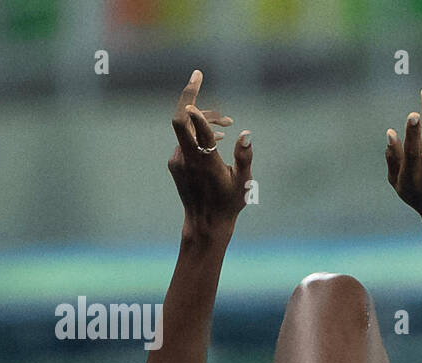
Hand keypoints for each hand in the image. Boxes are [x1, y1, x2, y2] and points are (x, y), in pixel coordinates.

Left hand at [168, 69, 252, 238]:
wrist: (205, 224)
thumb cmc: (229, 204)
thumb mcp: (243, 183)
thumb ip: (244, 157)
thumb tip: (246, 134)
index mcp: (204, 161)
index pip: (194, 126)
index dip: (194, 103)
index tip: (195, 79)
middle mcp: (186, 158)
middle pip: (180, 120)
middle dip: (189, 97)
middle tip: (198, 79)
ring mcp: (178, 161)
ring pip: (185, 130)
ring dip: (203, 121)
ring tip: (227, 124)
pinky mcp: (175, 164)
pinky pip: (185, 141)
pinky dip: (198, 134)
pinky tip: (216, 139)